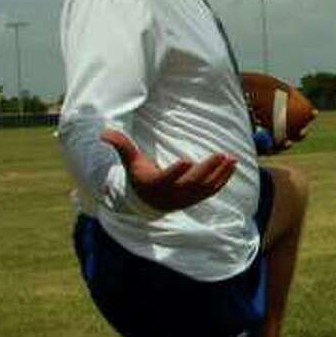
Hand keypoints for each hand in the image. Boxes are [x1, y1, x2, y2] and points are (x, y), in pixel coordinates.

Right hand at [100, 129, 237, 210]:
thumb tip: (103, 133)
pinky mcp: (196, 199)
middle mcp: (171, 194)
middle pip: (191, 183)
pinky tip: (232, 165)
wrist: (148, 203)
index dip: (176, 171)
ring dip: (220, 174)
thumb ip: (121, 146)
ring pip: (205, 188)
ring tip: (231, 158)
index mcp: (154, 184)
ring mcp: (186, 198)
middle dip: (207, 170)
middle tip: (220, 155)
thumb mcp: (130, 162)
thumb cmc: (139, 176)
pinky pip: (212, 190)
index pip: (165, 179)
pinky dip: (223, 179)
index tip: (186, 160)